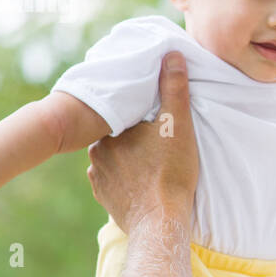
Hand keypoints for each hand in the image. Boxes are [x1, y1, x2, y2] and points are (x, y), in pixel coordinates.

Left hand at [87, 51, 198, 232]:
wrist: (160, 222)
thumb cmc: (170, 171)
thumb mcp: (178, 124)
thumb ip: (173, 88)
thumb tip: (172, 54)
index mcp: (112, 130)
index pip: (124, 115)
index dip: (140, 117)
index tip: (155, 123)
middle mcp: (98, 151)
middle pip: (118, 137)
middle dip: (133, 139)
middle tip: (157, 145)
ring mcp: (98, 176)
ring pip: (114, 159)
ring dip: (128, 161)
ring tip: (151, 166)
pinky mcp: (104, 198)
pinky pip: (112, 182)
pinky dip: (124, 181)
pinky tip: (141, 184)